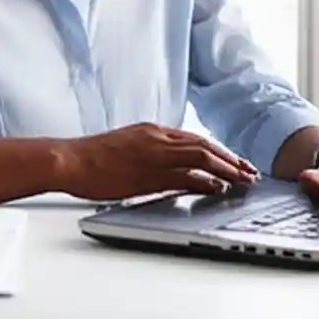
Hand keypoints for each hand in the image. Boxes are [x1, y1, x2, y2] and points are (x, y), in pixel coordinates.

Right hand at [57, 123, 259, 200]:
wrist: (68, 159)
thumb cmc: (93, 157)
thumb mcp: (128, 145)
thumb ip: (152, 151)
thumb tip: (171, 164)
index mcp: (153, 131)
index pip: (196, 138)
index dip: (220, 150)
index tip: (235, 161)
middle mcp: (157, 138)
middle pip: (205, 144)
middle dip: (230, 158)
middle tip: (249, 170)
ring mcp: (153, 154)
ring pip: (200, 156)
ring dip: (225, 168)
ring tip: (242, 179)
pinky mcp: (146, 173)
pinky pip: (183, 175)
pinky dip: (204, 180)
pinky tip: (217, 187)